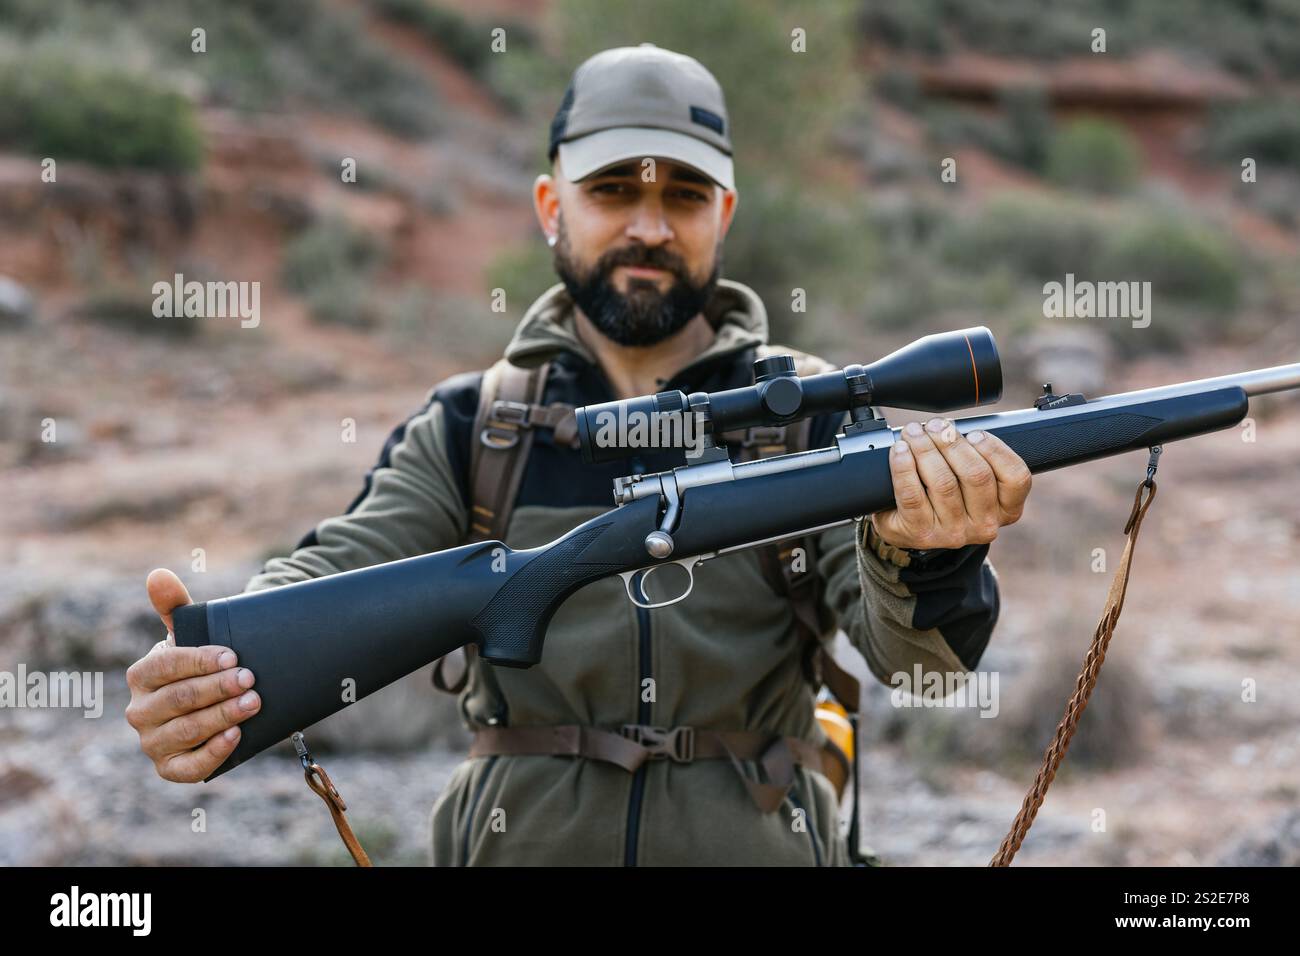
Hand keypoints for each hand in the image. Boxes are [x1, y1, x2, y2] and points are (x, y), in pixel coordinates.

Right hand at [124, 569, 260, 781]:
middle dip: (217, 688)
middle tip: (250, 679)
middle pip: (179, 699)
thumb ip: (176, 605)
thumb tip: (158, 575)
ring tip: (252, 702)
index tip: (233, 656)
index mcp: (141, 675)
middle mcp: (139, 711)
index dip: (199, 661)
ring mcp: (153, 742)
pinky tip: (236, 736)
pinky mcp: (170, 768)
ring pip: (186, 731)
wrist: (216, 699)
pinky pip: (188, 768)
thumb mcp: (191, 635)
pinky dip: (212, 753)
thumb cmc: (201, 663)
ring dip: (222, 716)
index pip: (166, 666)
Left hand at [871, 418, 1031, 550]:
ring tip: (914, 433)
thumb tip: (953, 427)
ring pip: (943, 482)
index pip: (1016, 477)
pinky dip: (904, 467)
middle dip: (952, 443)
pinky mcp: (922, 533)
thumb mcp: (971, 482)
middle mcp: (985, 525)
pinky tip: (901, 451)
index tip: (975, 433)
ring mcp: (953, 533)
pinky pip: (912, 495)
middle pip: (976, 474)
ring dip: (926, 449)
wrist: (908, 527)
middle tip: (936, 426)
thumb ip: (977, 458)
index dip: (995, 449)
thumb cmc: (944, 496)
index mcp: (1007, 510)